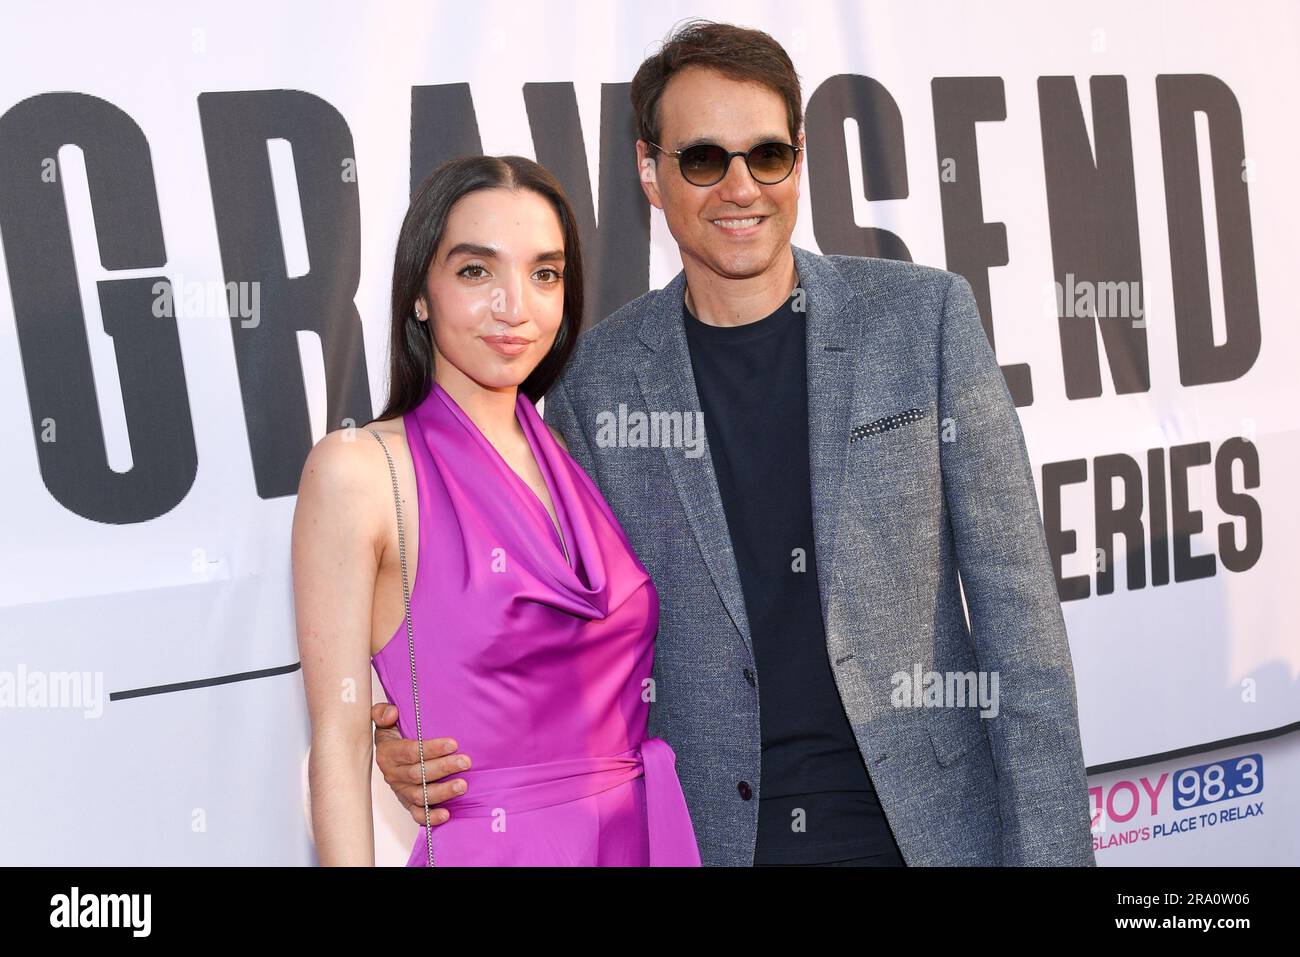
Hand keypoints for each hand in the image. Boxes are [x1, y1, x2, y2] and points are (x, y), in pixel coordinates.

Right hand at [371, 703, 470, 826]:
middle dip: (443, 768)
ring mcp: (401, 791)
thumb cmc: (394, 734)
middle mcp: (393, 775)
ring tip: (462, 785)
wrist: (390, 754)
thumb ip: (383, 713)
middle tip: (465, 762)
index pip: (409, 752)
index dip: (431, 748)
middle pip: (418, 774)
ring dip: (442, 791)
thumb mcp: (384, 719)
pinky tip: (446, 814)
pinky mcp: (408, 804)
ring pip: (420, 795)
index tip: (453, 743)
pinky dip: (431, 817)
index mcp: (388, 753)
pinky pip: (418, 814)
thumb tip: (392, 713)